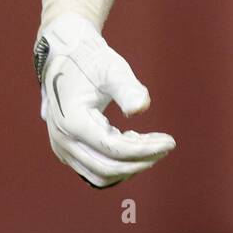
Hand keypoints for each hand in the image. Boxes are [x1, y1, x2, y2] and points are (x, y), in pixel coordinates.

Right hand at [36, 12, 175, 186]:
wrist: (63, 57)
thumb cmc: (92, 60)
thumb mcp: (112, 69)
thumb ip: (127, 88)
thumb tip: (142, 108)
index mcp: (72, 121)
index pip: (114, 149)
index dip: (145, 149)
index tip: (170, 141)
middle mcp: (62, 140)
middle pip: (108, 168)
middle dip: (141, 161)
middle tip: (165, 146)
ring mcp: (61, 148)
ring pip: (100, 176)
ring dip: (129, 166)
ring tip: (148, 143)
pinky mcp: (66, 150)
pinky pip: (94, 170)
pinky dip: (116, 164)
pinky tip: (132, 141)